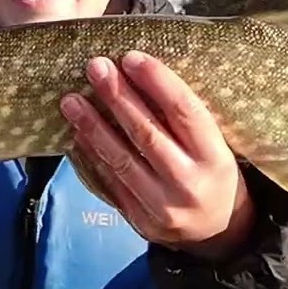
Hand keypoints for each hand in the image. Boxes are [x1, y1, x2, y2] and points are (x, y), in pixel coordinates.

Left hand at [59, 51, 254, 261]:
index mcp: (215, 157)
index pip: (185, 112)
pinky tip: (77, 133)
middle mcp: (189, 183)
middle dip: (117, 97)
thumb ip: (185, 120)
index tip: (131, 57)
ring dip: (92, 127)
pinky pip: (110, 182)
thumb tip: (139, 74)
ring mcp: (162, 206)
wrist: (217, 231)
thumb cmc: (212, 172)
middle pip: (146, 133)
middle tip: (95, 67)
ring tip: (71, 101)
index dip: (157, 82)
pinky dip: (92, 155)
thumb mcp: (216, 145)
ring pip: (121, 160)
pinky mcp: (140, 220)